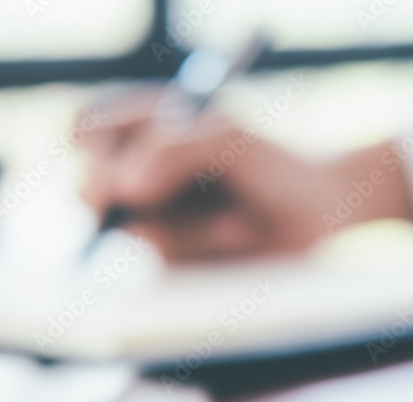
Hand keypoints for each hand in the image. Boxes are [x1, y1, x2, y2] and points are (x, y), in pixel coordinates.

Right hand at [80, 94, 412, 260]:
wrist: (324, 211)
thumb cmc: (279, 163)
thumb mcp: (229, 138)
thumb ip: (173, 150)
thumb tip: (124, 186)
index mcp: (148, 128)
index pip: (88, 128)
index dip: (91, 144)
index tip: (115, 159)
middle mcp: (142, 174)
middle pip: (90, 188)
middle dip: (123, 197)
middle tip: (144, 197)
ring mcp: (156, 220)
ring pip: (132, 231)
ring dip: (188, 230)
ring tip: (239, 223)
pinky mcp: (175, 260)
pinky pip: (164, 262)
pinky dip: (203, 249)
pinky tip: (239, 237)